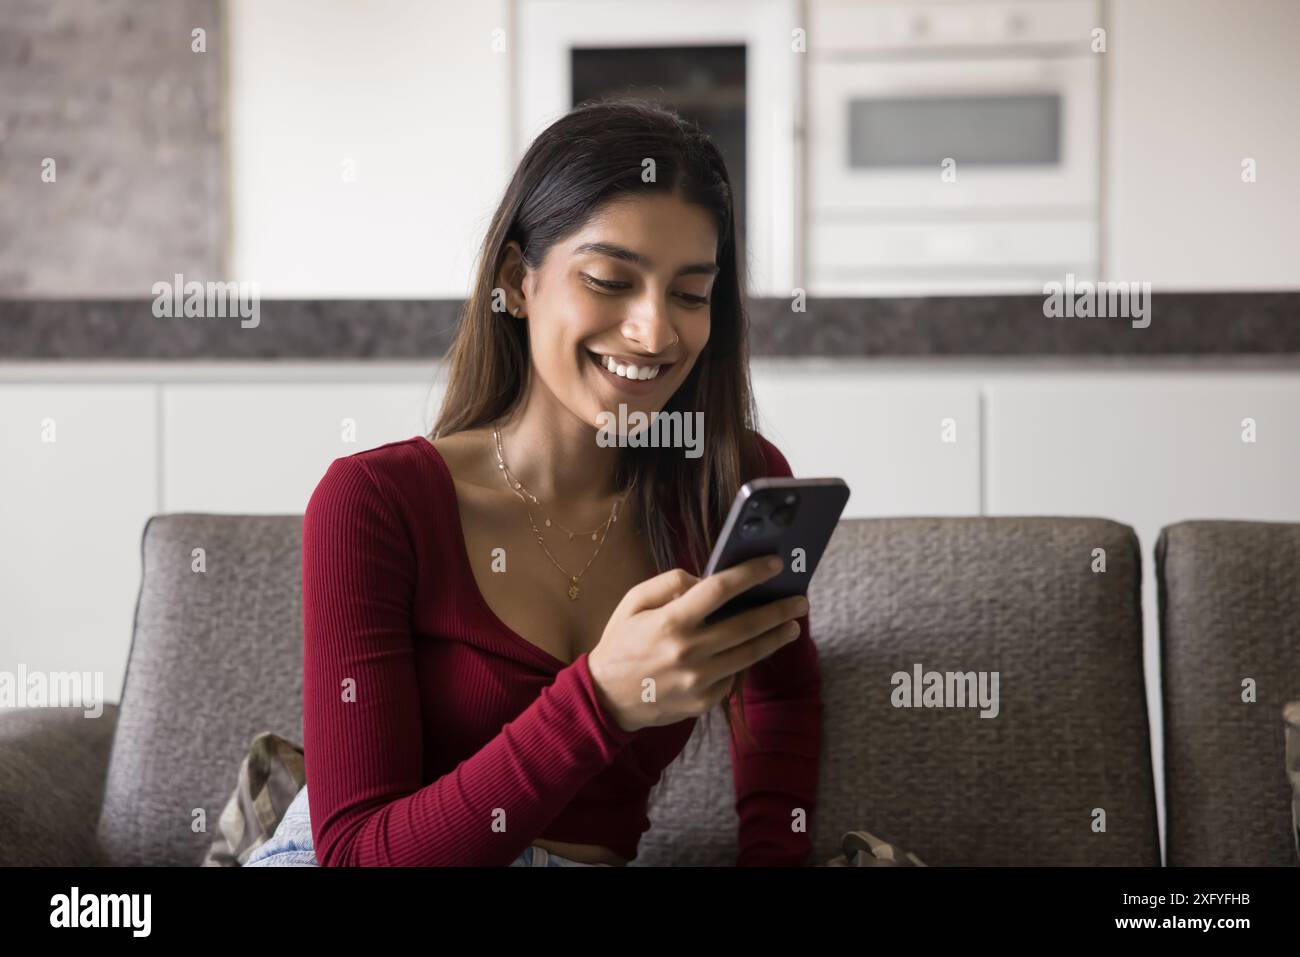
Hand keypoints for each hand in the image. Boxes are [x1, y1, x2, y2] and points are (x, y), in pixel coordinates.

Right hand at [587, 554, 808, 732]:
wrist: (606, 698)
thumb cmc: (621, 643)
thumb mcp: (634, 601)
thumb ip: (670, 583)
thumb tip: (707, 580)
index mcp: (671, 622)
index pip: (720, 590)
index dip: (751, 574)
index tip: (774, 564)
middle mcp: (689, 651)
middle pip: (747, 625)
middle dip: (778, 610)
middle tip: (800, 600)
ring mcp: (698, 680)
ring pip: (750, 654)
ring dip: (776, 637)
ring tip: (791, 626)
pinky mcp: (703, 701)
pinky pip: (733, 677)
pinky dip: (744, 662)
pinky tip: (751, 651)